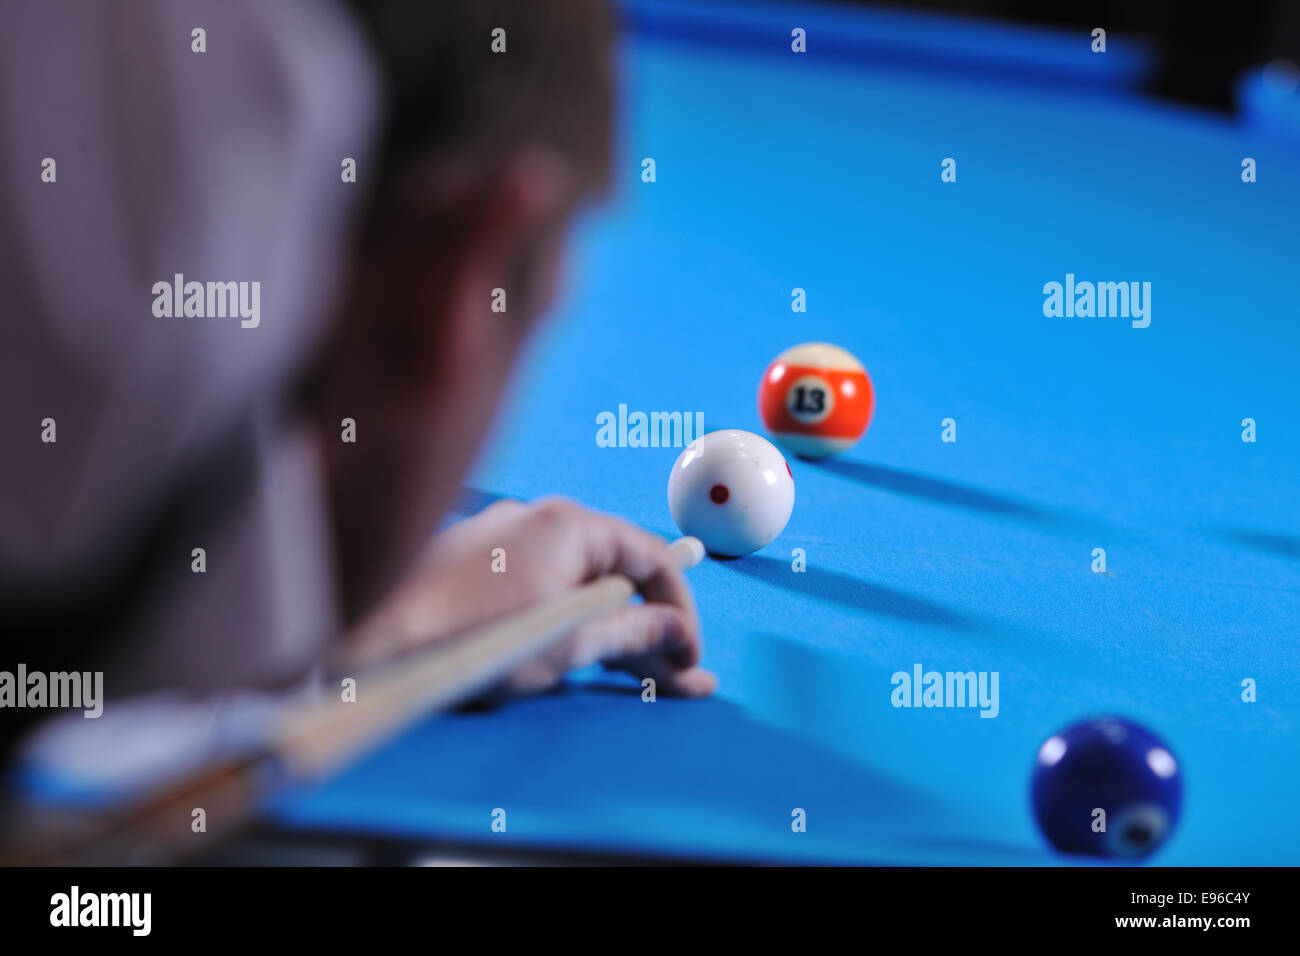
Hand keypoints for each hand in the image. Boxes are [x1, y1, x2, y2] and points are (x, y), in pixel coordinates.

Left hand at [341, 497, 716, 698]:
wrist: (368, 643)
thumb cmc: (467, 639)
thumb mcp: (566, 645)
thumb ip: (632, 634)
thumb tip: (678, 634)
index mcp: (567, 524)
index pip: (651, 557)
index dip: (679, 610)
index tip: (688, 655)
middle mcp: (536, 518)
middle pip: (615, 570)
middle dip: (648, 625)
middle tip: (672, 675)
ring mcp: (501, 538)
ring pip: (576, 582)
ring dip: (607, 626)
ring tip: (627, 673)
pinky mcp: (473, 564)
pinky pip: (540, 587)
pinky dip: (565, 620)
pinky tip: (571, 654)